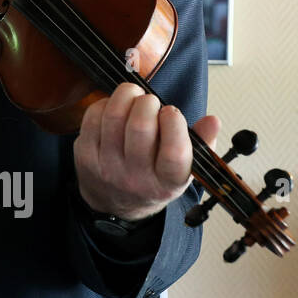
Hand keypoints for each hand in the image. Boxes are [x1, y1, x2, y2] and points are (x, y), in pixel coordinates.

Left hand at [75, 82, 219, 220]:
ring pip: (114, 118)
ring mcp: (108, 167)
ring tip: (134, 94)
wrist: (116, 203)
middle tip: (150, 100)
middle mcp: (136, 177)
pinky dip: (105, 103)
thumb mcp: (186, 170)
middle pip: (140, 128)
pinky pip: (93, 118)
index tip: (172, 112)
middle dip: (147, 103)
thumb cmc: (155, 178)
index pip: (174, 153)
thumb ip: (203, 144)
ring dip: (125, 96)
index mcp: (168, 182)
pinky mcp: (85, 155)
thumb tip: (213, 120)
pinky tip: (114, 105)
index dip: (174, 125)